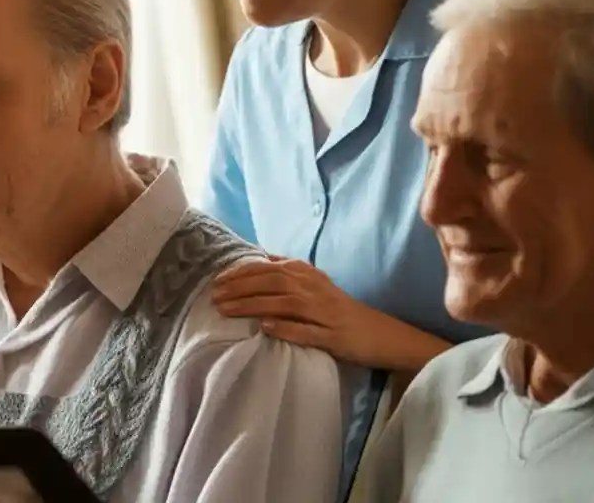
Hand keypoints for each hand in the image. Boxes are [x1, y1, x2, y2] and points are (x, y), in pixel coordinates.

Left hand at [212, 257, 449, 369]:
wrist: (380, 333)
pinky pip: (307, 331)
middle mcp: (315, 288)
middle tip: (214, 296)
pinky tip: (266, 330)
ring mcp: (324, 312)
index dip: (241, 272)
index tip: (218, 280)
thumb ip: (288, 271)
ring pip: (283, 304)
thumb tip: (259, 258)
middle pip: (272, 282)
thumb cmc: (340, 310)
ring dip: (252, 306)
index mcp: (308, 274)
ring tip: (227, 310)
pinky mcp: (333, 336)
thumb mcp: (314, 284)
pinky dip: (286, 329)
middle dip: (240, 287)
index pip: (269, 267)